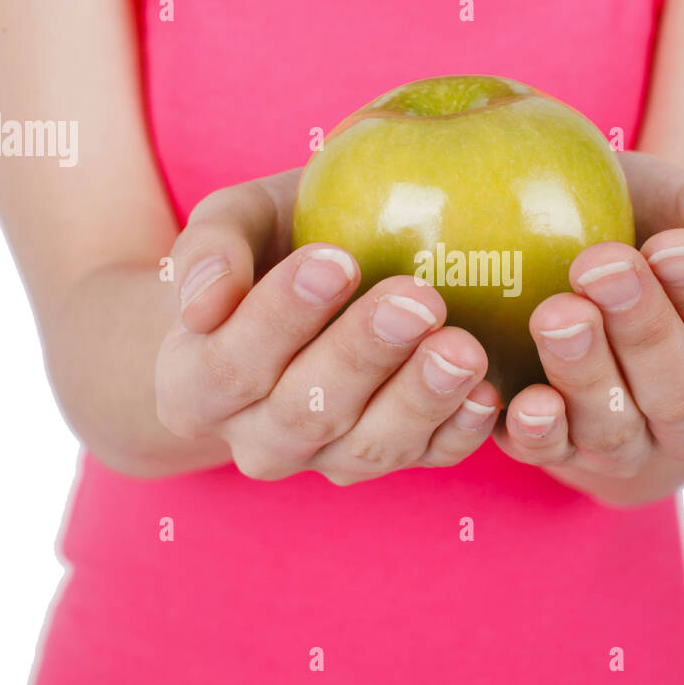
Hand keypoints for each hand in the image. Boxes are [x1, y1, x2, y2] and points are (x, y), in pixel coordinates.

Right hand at [155, 179, 501, 483]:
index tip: (336, 259)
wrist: (302, 300)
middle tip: (416, 300)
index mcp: (196, 386)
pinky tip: (487, 393)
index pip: (231, 365)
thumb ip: (208, 249)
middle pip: (305, 414)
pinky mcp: (392, 458)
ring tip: (461, 349)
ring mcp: (327, 460)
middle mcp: (258, 439)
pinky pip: (427, 460)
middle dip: (363, 356)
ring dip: (419, 400)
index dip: (281, 318)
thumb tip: (206, 302)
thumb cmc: (265, 248)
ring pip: (369, 448)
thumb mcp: (229, 224)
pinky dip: (459, 432)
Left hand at [494, 152, 683, 506]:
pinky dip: (539, 433)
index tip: (671, 245)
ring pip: (615, 428)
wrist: (574, 244)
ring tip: (557, 314)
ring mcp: (630, 445)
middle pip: (682, 391)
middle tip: (601, 267)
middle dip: (643, 328)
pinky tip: (526, 402)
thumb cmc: (652, 230)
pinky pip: (552, 456)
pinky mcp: (563, 455)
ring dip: (585, 373)